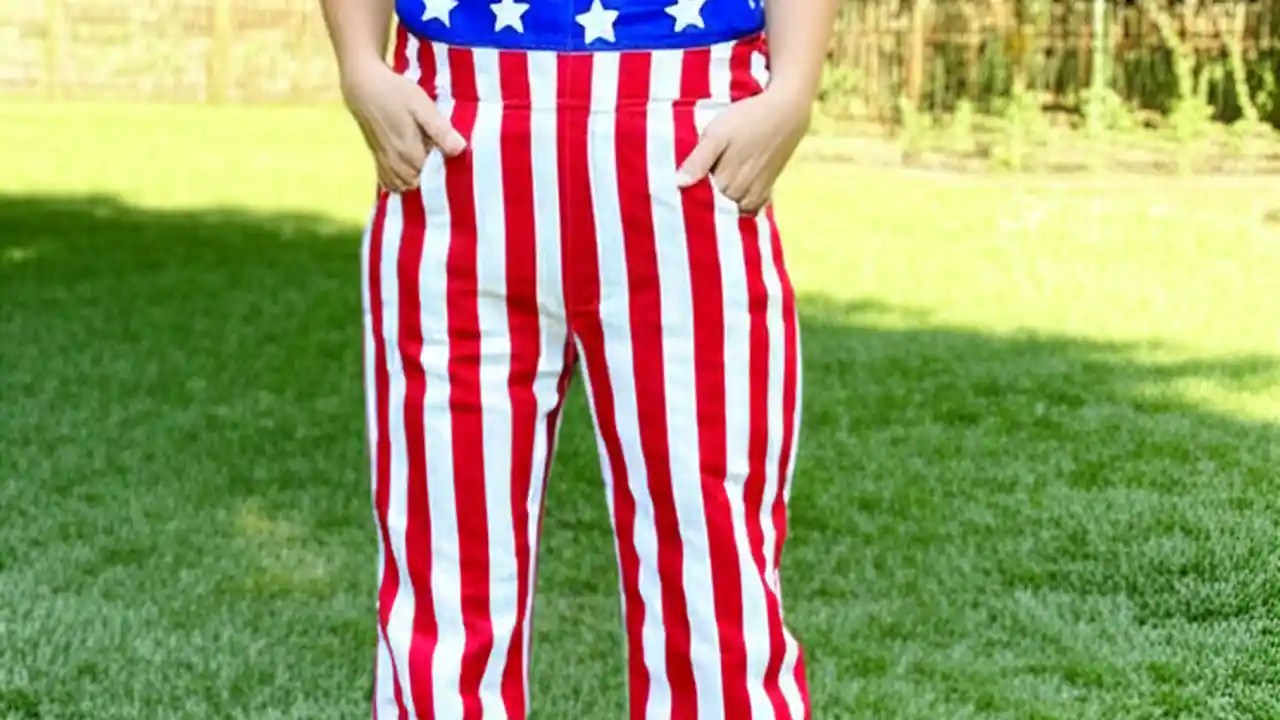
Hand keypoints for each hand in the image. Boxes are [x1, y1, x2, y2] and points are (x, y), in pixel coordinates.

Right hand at [340, 58, 466, 191]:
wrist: (363, 86)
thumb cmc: (395, 92)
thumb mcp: (422, 106)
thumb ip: (440, 130)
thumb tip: (460, 150)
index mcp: (410, 152)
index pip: (434, 177)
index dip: (447, 172)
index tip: (457, 164)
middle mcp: (396, 163)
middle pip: (420, 186)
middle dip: (433, 180)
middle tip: (444, 164)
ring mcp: (385, 163)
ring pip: (405, 187)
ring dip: (418, 183)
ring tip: (429, 168)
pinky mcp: (378, 159)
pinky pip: (390, 183)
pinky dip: (401, 184)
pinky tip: (411, 174)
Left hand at [676, 88, 811, 213]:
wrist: (786, 112)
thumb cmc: (747, 119)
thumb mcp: (716, 134)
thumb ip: (698, 161)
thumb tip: (679, 184)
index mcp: (726, 182)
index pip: (700, 203)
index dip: (689, 197)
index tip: (677, 192)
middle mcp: (742, 194)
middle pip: (717, 209)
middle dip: (705, 202)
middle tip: (695, 186)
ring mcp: (756, 194)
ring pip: (733, 210)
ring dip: (723, 205)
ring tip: (714, 189)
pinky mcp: (767, 190)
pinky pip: (750, 208)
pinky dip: (740, 205)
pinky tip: (733, 195)